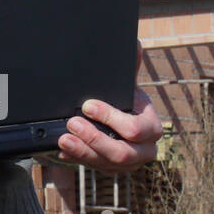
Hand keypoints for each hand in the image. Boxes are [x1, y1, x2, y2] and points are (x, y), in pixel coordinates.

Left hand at [58, 41, 162, 172]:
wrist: (121, 121)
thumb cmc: (125, 101)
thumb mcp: (127, 85)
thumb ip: (129, 67)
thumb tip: (134, 44)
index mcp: (151, 127)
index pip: (136, 130)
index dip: (111, 118)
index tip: (87, 105)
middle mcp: (144, 150)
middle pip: (123, 153)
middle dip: (95, 138)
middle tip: (72, 123)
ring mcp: (127, 163)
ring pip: (106, 164)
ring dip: (82, 151)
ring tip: (62, 138)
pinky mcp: (110, 169)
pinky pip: (94, 168)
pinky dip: (76, 158)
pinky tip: (62, 150)